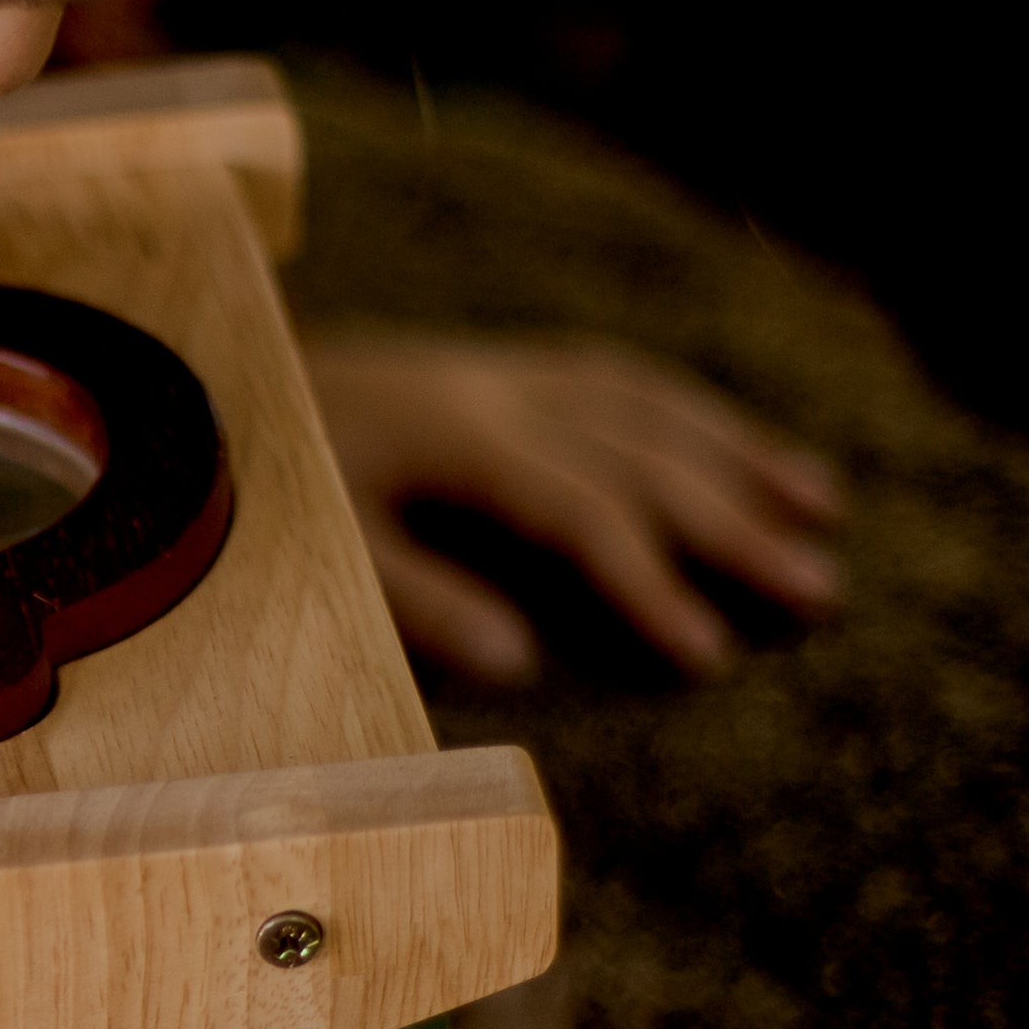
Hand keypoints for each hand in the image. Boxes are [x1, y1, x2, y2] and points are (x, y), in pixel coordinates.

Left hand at [303, 328, 842, 686]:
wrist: (208, 380)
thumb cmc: (259, 481)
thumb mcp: (322, 550)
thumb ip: (418, 602)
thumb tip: (521, 663)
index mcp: (463, 441)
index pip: (587, 517)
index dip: (652, 586)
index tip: (711, 656)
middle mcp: (501, 394)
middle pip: (644, 458)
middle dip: (736, 525)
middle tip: (818, 592)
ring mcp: (503, 371)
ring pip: (648, 407)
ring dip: (737, 455)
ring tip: (820, 507)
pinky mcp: (494, 366)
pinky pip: (615, 377)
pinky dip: (685, 410)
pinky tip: (732, 442)